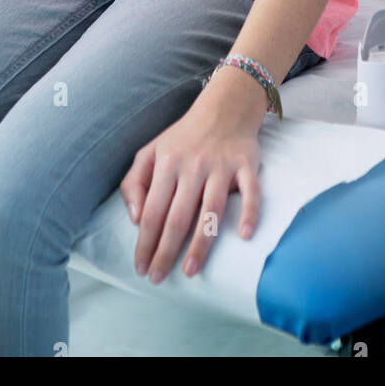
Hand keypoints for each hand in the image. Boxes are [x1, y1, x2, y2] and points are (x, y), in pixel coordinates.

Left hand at [120, 96, 260, 284]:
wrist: (224, 107)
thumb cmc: (183, 137)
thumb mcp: (150, 152)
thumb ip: (134, 183)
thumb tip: (135, 219)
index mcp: (166, 163)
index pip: (152, 211)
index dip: (145, 243)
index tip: (141, 267)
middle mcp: (193, 166)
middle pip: (177, 217)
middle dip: (166, 252)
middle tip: (158, 278)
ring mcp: (221, 166)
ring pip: (211, 211)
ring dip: (201, 244)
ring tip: (190, 271)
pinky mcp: (246, 165)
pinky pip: (250, 192)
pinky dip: (249, 212)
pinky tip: (244, 235)